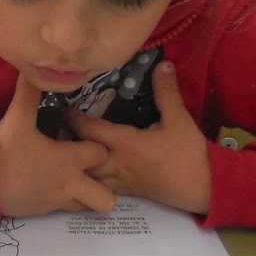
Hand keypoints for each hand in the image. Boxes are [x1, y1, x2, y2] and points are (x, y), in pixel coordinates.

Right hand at [0, 76, 114, 216]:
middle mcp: (69, 184)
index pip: (101, 154)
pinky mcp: (40, 212)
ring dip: (81, 195)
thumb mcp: (17, 118)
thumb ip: (28, 94)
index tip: (79, 137)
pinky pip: (59, 209)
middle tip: (87, 171)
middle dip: (102, 186)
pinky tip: (43, 184)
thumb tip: (31, 70)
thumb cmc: (3, 150)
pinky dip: (58, 199)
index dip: (96, 145)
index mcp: (69, 160)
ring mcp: (55, 202)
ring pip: (84, 207)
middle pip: (105, 198)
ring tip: (67, 179)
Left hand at [68, 61, 211, 214]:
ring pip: (85, 174)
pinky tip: (80, 170)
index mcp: (126, 144)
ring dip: (72, 162)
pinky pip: (98, 186)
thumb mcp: (180, 120)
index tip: (62, 106)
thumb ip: (167, 92)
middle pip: (79, 154)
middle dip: (64, 142)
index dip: (73, 118)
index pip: (90, 129)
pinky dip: (86, 178)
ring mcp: (118, 180)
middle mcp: (116, 163)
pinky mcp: (125, 191)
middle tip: (53, 128)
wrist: (203, 188)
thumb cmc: (189, 155)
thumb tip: (163, 64)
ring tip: (61, 148)